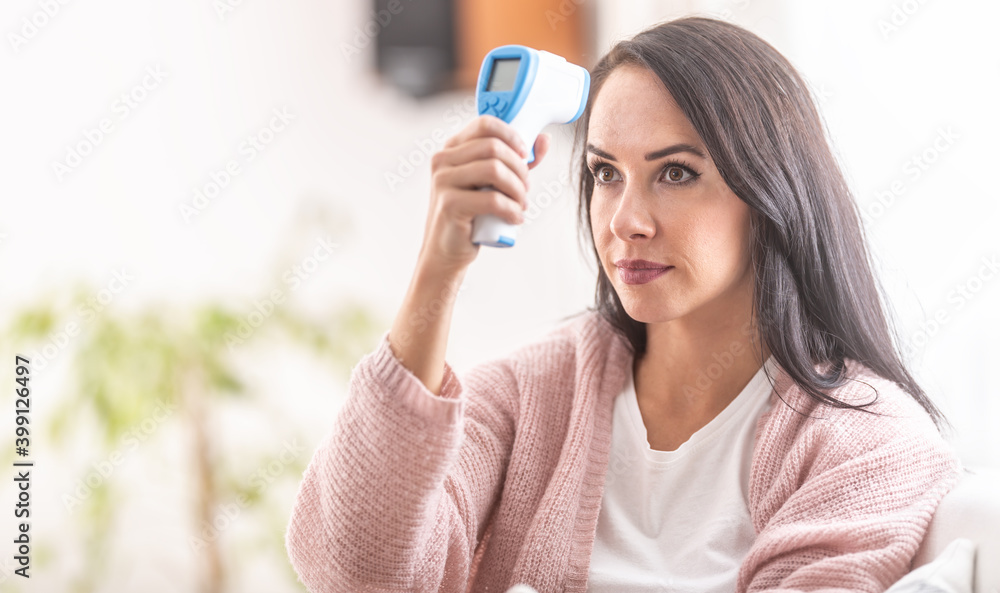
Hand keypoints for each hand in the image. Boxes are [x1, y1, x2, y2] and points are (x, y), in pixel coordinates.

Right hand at [416, 115, 550, 274]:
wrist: (446, 250)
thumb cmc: (472, 214)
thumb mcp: (491, 183)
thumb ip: (515, 160)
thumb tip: (544, 139)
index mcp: (452, 148)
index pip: (484, 124)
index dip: (511, 135)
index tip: (524, 155)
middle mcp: (443, 160)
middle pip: (493, 147)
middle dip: (519, 168)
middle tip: (526, 188)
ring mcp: (443, 181)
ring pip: (494, 170)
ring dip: (517, 189)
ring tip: (521, 204)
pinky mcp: (449, 204)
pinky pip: (492, 200)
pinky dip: (512, 209)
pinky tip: (516, 218)